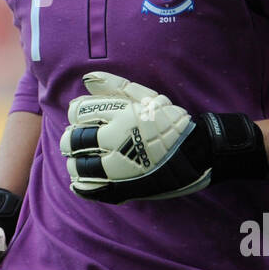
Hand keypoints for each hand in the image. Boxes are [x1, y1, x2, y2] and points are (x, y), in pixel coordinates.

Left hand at [58, 71, 268, 203]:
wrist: (197, 153)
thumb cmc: (170, 121)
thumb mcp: (146, 96)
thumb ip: (115, 85)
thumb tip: (86, 79)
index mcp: (119, 115)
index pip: (79, 112)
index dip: (76, 115)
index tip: (81, 119)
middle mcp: (115, 140)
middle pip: (74, 139)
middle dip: (71, 139)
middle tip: (76, 142)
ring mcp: (118, 166)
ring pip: (79, 166)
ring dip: (75, 163)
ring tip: (80, 161)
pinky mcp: (123, 188)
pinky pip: (92, 190)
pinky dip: (81, 187)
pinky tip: (81, 181)